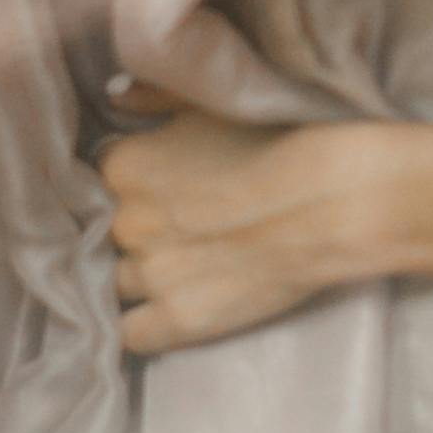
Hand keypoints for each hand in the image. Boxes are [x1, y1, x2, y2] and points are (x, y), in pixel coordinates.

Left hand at [101, 112, 379, 356]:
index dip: (134, 187)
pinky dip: (142, 325)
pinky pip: (131, 334)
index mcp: (123, 167)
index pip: (102, 182)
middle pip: (110, 233)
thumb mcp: (209, 104)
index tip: (164, 189)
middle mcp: (125, 222)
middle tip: (183, 227)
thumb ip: (154, 99)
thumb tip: (116, 99)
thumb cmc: (276, 140)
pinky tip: (165, 311)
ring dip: (141, 276)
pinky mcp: (179, 319)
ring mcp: (150, 275)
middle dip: (139, 231)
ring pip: (117, 282)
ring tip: (180, 268)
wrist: (329, 198)